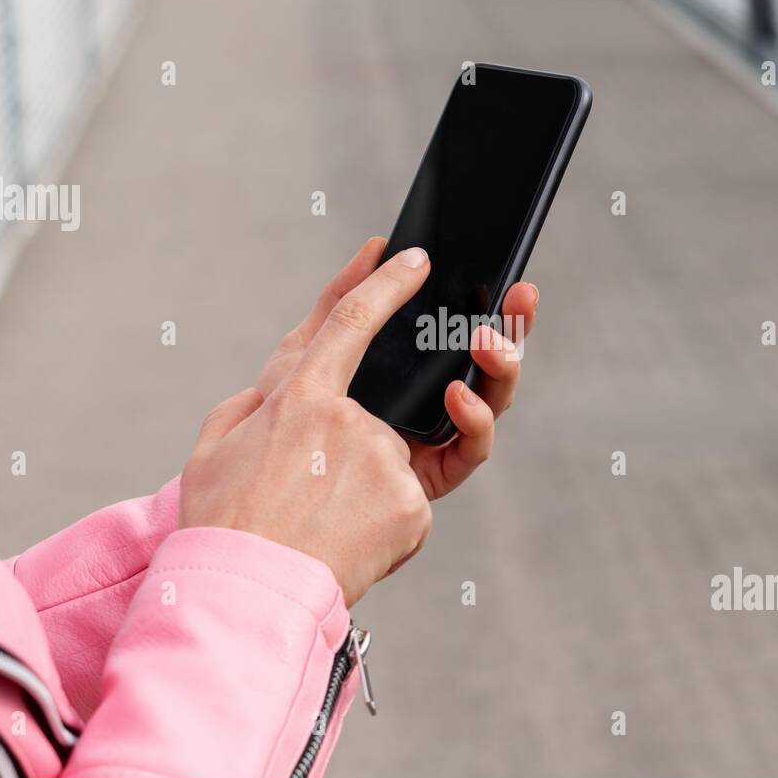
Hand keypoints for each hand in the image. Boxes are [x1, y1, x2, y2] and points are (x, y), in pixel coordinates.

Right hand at [180, 247, 434, 605]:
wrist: (246, 598)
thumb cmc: (223, 526)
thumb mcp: (214, 448)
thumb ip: (250, 407)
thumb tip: (277, 391)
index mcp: (298, 398)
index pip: (349, 321)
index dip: (382, 283)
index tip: (411, 258)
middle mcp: (349, 421)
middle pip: (390, 402)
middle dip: (442, 373)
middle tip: (481, 350)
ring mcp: (385, 462)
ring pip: (396, 456)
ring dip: (368, 484)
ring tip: (327, 520)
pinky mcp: (412, 505)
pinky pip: (410, 500)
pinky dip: (381, 520)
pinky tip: (344, 544)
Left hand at [255, 237, 540, 498]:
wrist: (257, 530)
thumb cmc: (267, 444)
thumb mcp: (298, 355)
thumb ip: (340, 302)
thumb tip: (379, 248)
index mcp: (394, 377)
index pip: (446, 334)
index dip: (487, 307)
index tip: (509, 280)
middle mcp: (419, 408)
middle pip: (480, 363)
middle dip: (509, 326)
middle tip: (521, 296)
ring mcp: (428, 445)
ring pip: (485, 400)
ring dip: (499, 365)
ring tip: (488, 340)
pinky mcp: (429, 483)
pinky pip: (469, 448)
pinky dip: (473, 419)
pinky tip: (458, 395)